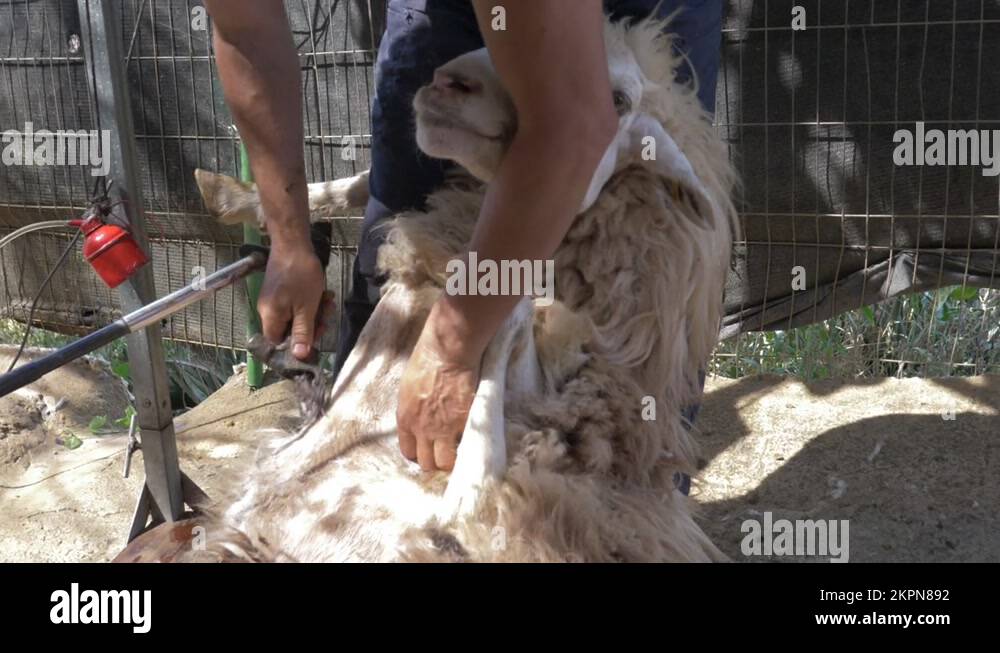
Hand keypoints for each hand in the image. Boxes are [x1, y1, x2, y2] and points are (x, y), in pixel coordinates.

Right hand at [258, 238, 326, 359]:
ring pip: (295, 316)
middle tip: (326, 315)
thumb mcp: (307, 308)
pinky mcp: (280, 289)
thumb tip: (299, 356)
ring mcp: (273, 299)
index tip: (315, 336)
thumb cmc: (300, 275)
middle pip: (289, 330)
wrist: (293, 243)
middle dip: (311, 324)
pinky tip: (322, 293)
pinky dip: (309, 301)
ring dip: (314, 311)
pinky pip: (295, 304)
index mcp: (270, 317)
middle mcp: (267, 310)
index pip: (278, 343)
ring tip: (327, 300)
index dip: (296, 344)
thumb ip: (303, 333)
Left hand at [396, 300, 483, 471]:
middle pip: (427, 463)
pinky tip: (472, 440)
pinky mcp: (464, 424)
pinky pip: (466, 447)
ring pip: (446, 463)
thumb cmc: (426, 360)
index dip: (419, 453)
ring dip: (453, 460)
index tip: (428, 449)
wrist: (448, 352)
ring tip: (460, 451)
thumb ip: (412, 409)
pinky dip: (470, 446)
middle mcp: (422, 429)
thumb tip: (419, 419)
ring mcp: (444, 429)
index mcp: (405, 419)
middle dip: (436, 460)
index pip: (409, 452)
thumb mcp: (408, 388)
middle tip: (446, 452)